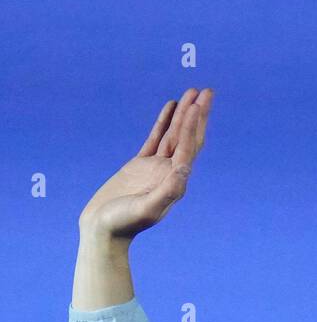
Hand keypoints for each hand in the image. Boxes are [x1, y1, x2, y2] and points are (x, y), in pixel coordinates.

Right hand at [78, 87, 213, 240]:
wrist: (103, 230)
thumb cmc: (123, 223)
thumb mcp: (147, 209)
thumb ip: (166, 191)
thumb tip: (183, 170)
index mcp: (175, 183)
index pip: (188, 148)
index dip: (193, 125)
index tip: (198, 103)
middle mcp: (170, 174)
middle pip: (188, 138)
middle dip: (197, 115)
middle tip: (207, 91)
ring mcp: (156, 168)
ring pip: (173, 135)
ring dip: (183, 114)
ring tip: (193, 92)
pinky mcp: (140, 165)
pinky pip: (156, 138)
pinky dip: (164, 122)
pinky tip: (171, 107)